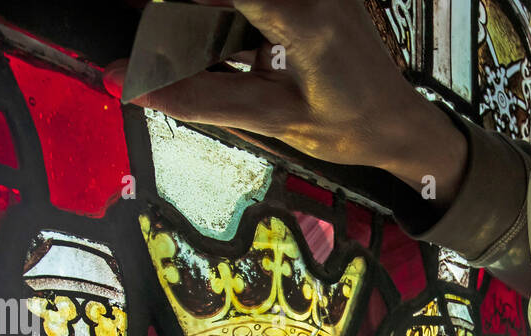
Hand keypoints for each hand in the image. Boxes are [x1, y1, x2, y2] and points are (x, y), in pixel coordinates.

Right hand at [105, 0, 465, 202]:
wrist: (399, 122)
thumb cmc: (348, 127)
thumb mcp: (273, 120)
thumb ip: (199, 99)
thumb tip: (131, 83)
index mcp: (307, 21)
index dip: (166, 9)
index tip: (134, 15)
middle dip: (179, 18)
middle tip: (146, 37)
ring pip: (232, 0)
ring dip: (203, 18)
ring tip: (175, 44)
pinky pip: (254, 2)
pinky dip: (227, 16)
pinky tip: (225, 44)